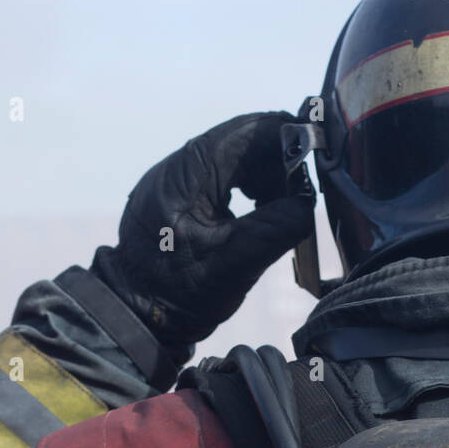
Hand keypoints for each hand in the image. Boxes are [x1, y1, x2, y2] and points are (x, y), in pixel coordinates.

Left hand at [92, 111, 313, 349]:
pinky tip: (258, 213)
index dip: (288, 141)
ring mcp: (177, 180)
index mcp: (187, 173)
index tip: (313, 165)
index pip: (249, 132)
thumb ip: (278, 226)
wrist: (135, 316)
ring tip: (277, 209)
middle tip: (298, 196)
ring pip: (236, 157)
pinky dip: (248, 188)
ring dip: (265, 176)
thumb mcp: (237, 263)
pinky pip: (223, 176)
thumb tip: (307, 201)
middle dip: (278, 163)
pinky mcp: (180, 196)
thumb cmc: (178, 295)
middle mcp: (179, 167)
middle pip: (244, 140)